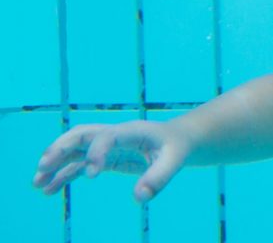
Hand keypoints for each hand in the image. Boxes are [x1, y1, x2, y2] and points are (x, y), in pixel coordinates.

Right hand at [33, 121, 190, 201]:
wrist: (178, 140)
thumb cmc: (177, 147)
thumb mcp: (175, 160)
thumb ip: (159, 177)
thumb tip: (139, 197)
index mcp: (132, 131)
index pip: (107, 136)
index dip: (97, 153)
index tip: (93, 175)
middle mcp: (115, 135)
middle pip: (82, 135)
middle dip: (61, 148)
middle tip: (43, 166)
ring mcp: (108, 146)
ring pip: (75, 150)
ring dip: (55, 163)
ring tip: (37, 182)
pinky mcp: (105, 158)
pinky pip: (79, 165)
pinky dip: (64, 175)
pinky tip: (49, 190)